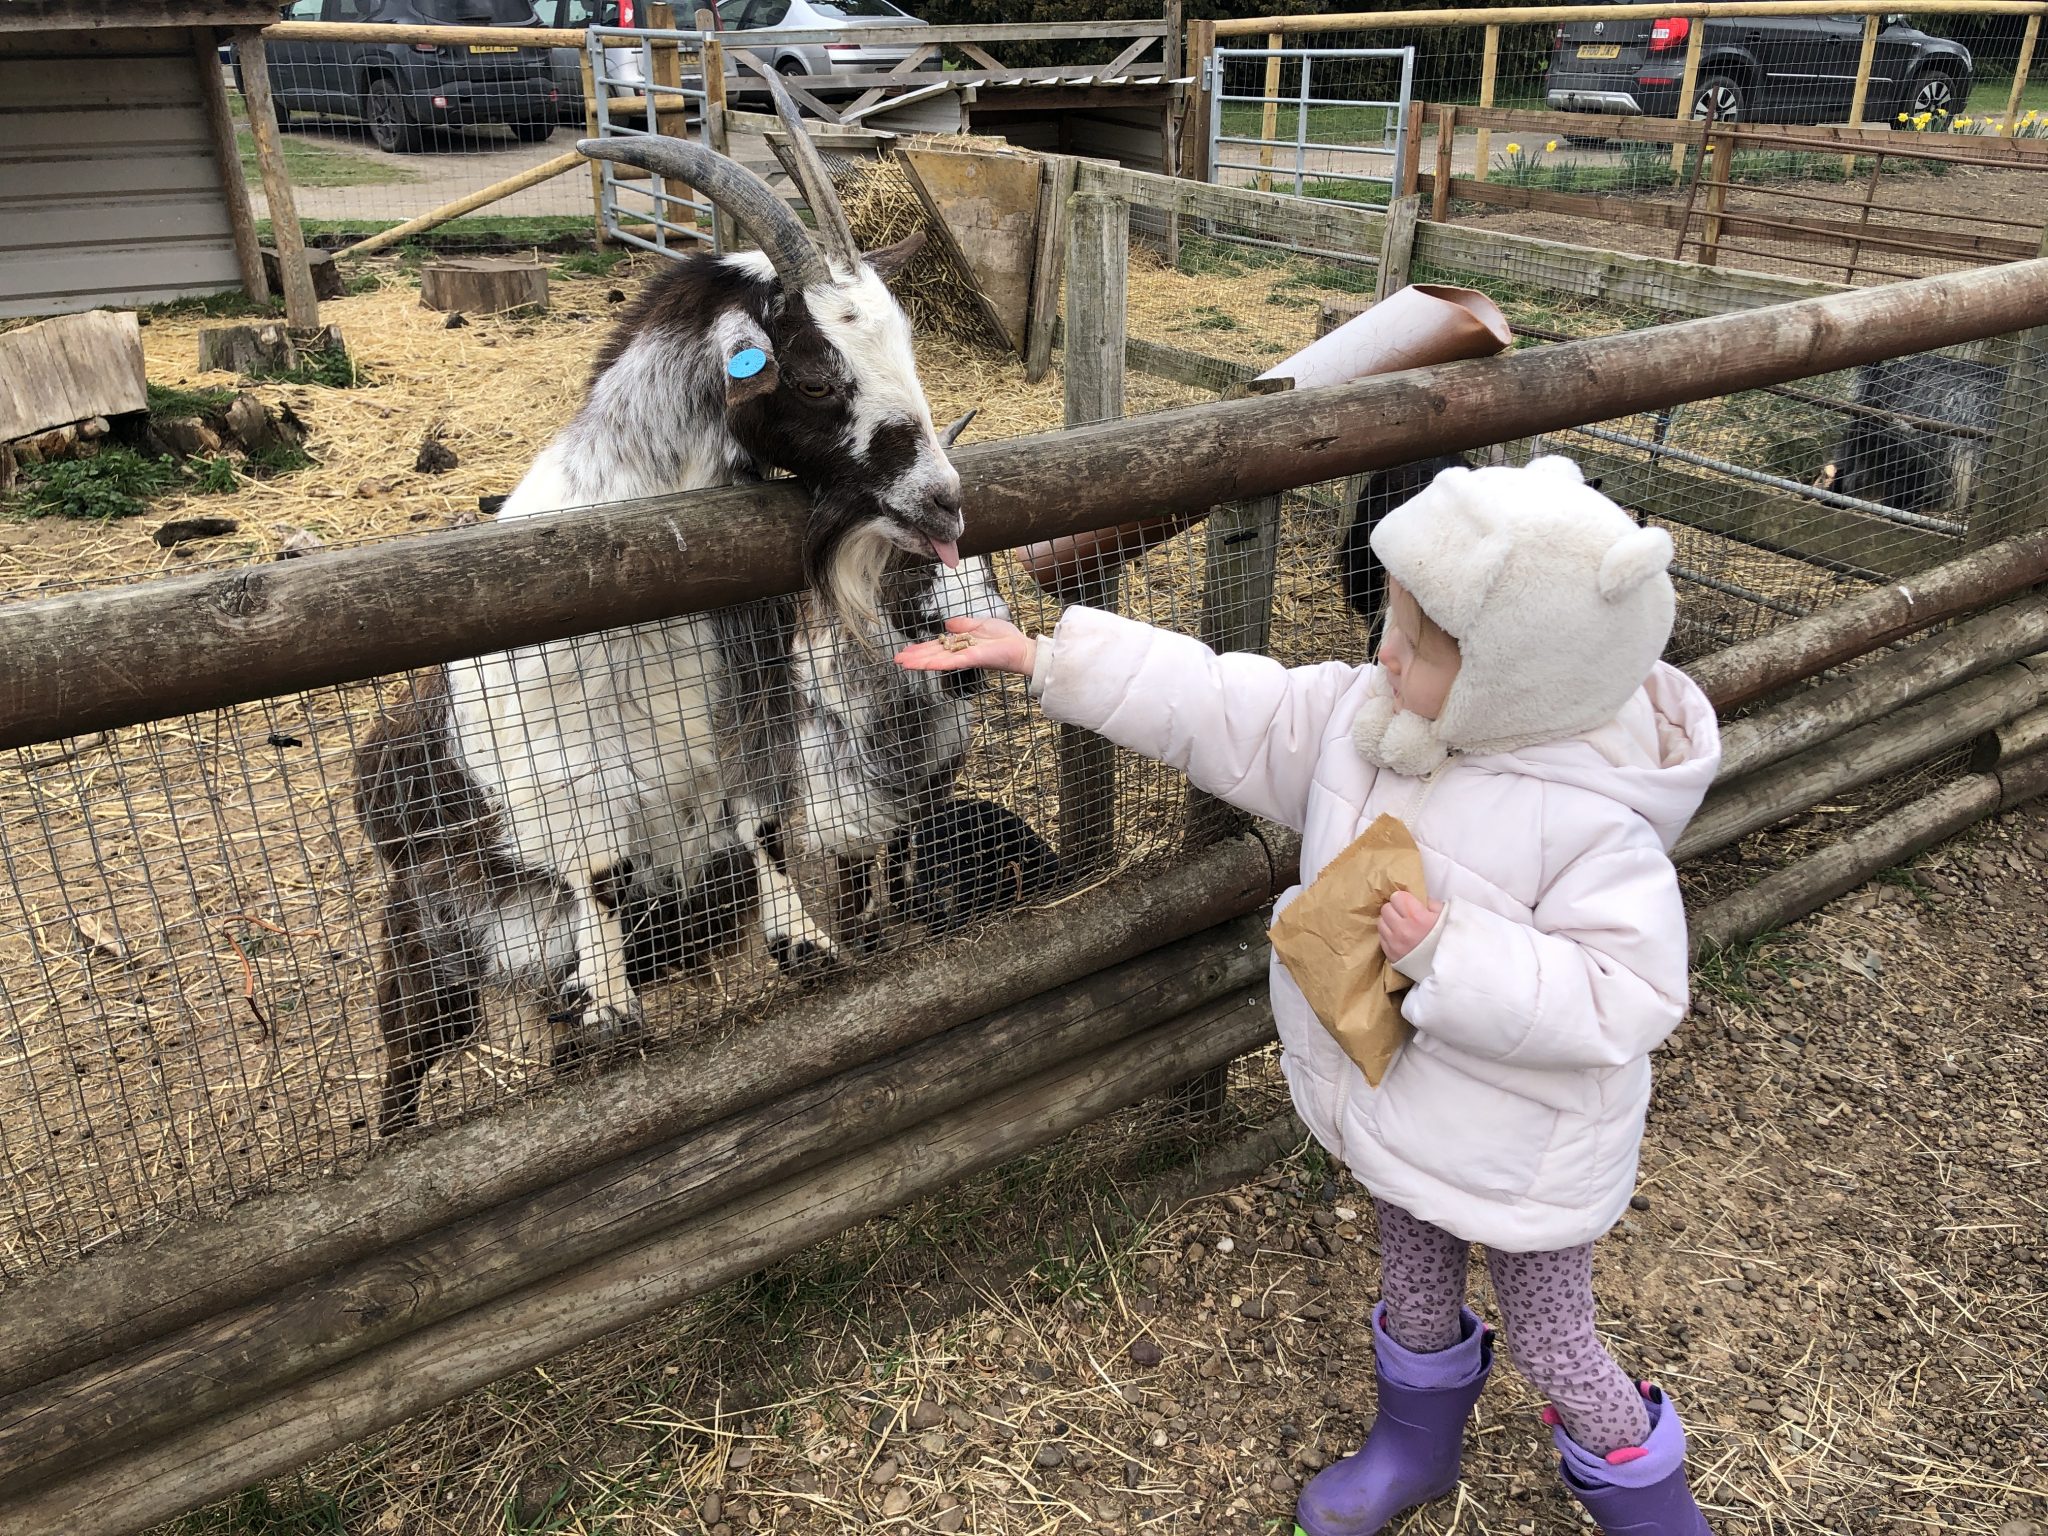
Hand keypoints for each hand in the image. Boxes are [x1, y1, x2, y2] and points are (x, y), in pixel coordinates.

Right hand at [894, 615, 1035, 676]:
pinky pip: (951, 661)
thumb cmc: (1005, 637)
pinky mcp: (972, 659)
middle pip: (933, 655)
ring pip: (938, 660)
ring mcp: (964, 657)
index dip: (921, 649)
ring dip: (920, 662)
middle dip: (915, 657)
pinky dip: (937, 662)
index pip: (936, 647)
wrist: (1020, 647)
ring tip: (903, 663)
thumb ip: (963, 624)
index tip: (906, 651)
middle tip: (897, 660)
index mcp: (960, 644)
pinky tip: (923, 664)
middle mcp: (959, 652)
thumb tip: (947, 624)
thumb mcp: (980, 624)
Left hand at [1378, 889, 1442, 961]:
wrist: (1449, 966)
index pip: (1397, 897)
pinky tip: (1400, 938)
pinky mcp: (1391, 955)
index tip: (1409, 903)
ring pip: (1381, 922)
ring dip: (1389, 922)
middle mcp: (1402, 929)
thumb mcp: (1445, 914)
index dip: (1403, 899)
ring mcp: (1394, 943)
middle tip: (1405, 915)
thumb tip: (1416, 898)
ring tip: (1401, 926)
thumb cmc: (1448, 938)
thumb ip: (1429, 903)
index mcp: (1417, 917)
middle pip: (1386, 908)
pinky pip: (1381, 938)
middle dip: (1395, 909)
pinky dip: (1388, 935)